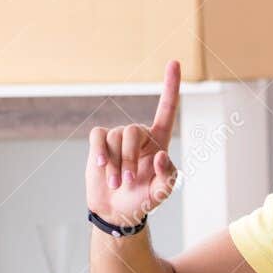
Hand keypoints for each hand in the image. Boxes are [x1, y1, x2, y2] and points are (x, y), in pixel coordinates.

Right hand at [86, 59, 180, 229]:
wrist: (116, 210)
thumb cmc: (143, 199)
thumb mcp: (161, 193)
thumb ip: (167, 176)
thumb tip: (161, 154)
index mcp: (159, 141)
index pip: (166, 109)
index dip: (171, 85)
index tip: (174, 61)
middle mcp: (139, 135)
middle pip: (132, 131)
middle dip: (130, 159)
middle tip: (128, 182)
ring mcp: (118, 138)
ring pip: (115, 138)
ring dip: (116, 164)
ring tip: (116, 183)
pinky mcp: (99, 143)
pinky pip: (98, 137)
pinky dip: (100, 151)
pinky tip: (102, 166)